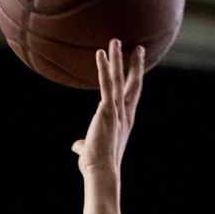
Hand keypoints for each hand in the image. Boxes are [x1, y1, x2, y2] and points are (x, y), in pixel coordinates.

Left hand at [72, 38, 144, 175]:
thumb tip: (76, 146)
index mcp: (124, 122)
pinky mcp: (107, 110)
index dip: (135, 80)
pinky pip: (105, 84)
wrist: (101, 172)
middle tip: (138, 48)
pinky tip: (101, 53)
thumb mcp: (90, 151)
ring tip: (115, 41)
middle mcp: (125, 114)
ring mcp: (117, 111)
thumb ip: (84, 145)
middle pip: (133, 84)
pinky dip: (103, 68)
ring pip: (119, 79)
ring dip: (118, 59)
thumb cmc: (96, 165)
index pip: (131, 96)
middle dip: (135, 65)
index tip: (137, 67)